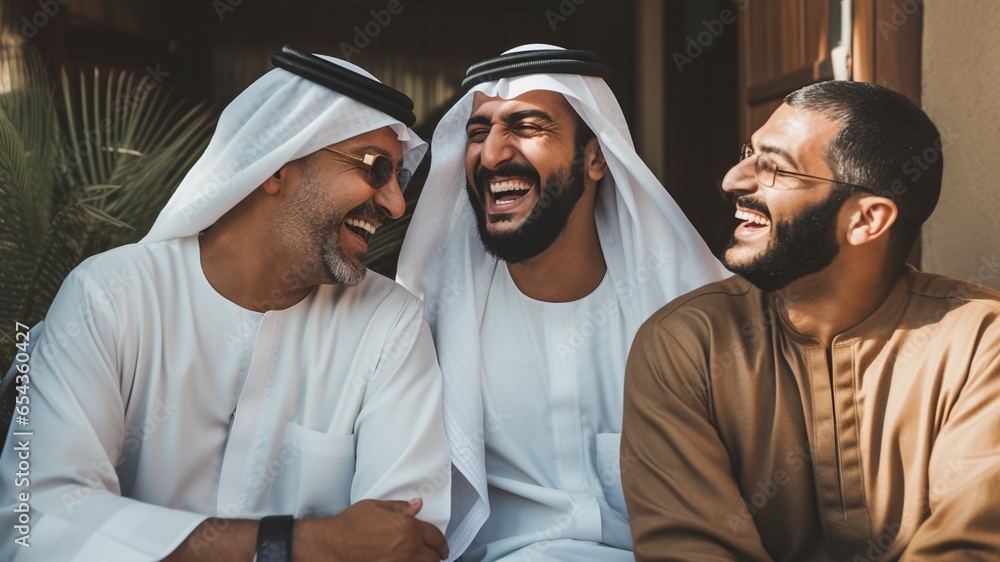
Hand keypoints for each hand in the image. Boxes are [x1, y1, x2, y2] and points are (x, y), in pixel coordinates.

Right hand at [294, 498, 448, 561]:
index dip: (441, 543)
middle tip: (435, 556)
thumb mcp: (376, 507)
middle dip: (435, 556)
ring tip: (422, 560)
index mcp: (408, 528)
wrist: (333, 545)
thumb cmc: (350, 525)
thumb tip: (417, 505)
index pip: (435, 537)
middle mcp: (408, 548)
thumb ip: (400, 507)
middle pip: (433, 558)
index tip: (442, 547)